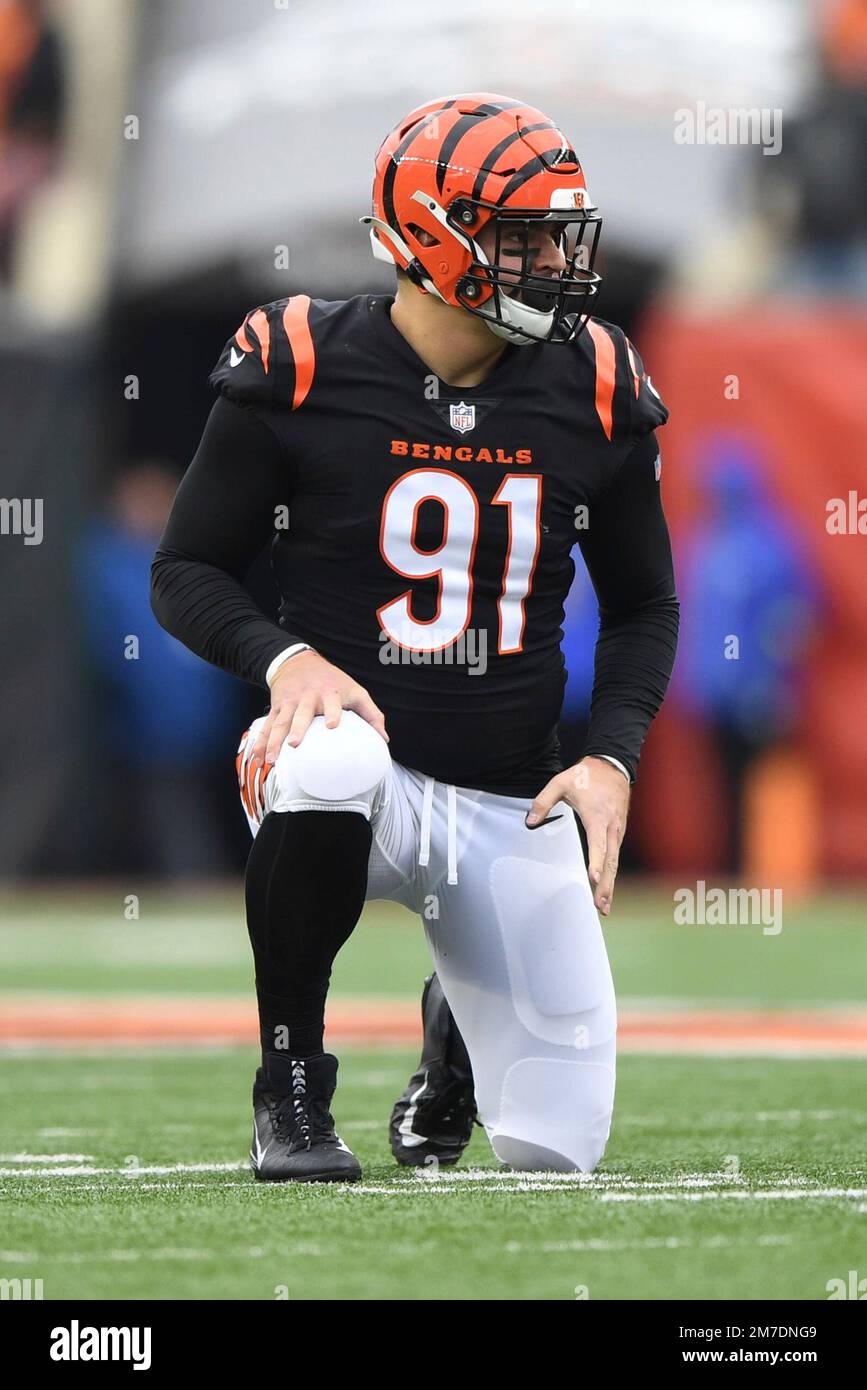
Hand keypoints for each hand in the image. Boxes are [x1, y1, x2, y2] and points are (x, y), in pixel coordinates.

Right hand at [250, 651, 387, 766]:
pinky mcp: (277, 707)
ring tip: (270, 759)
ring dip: (273, 741)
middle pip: (300, 714)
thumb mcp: (355, 690)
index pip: (332, 703)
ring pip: (279, 722)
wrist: (298, 661)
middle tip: (293, 743)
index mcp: (329, 693)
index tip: (332, 725)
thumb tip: (384, 739)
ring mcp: (289, 703)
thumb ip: (371, 714)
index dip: (333, 712)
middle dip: (295, 728)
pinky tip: (257, 757)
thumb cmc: (333, 681)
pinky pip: (267, 726)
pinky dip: (261, 741)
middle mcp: (308, 697)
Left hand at [526, 756, 629, 915]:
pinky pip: (615, 856)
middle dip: (605, 885)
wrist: (612, 765)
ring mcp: (617, 831)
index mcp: (597, 817)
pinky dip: (611, 874)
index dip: (596, 862)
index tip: (593, 878)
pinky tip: (606, 887)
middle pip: (610, 861)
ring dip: (610, 884)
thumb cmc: (586, 775)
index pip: (598, 844)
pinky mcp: (618, 832)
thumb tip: (529, 821)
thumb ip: (543, 801)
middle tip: (600, 906)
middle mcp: (611, 827)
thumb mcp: (561, 782)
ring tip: (604, 906)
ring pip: (614, 862)